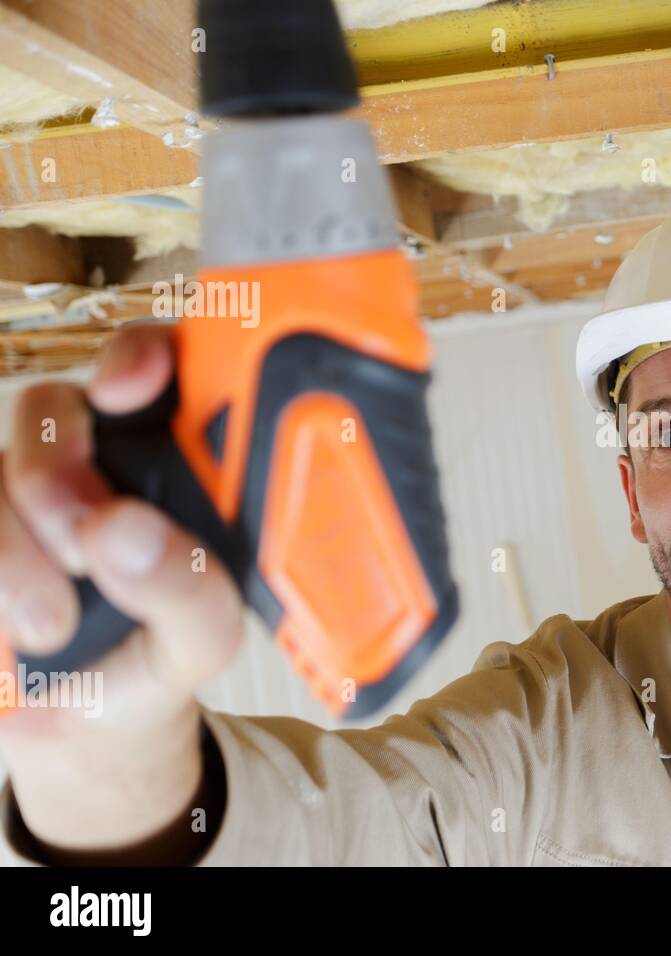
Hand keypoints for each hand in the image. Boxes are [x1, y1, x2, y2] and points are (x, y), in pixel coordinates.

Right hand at [0, 324, 242, 855]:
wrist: (86, 728)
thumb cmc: (159, 655)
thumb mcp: (202, 637)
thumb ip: (188, 587)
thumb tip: (124, 530)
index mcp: (168, 460)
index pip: (156, 368)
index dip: (136, 354)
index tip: (125, 388)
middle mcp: (85, 457)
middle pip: (48, 411)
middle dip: (55, 477)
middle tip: (86, 549)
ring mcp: (11, 491)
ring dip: (8, 553)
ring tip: (49, 628)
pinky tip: (5, 645)